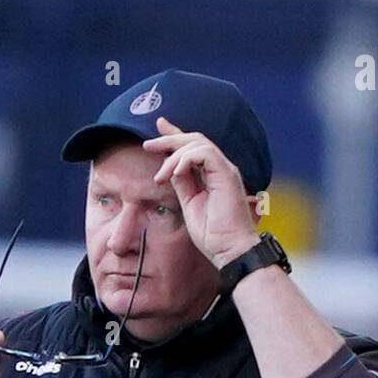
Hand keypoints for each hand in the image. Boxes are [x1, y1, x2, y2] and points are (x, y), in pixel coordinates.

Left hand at [143, 117, 257, 268]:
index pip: (193, 148)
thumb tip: (170, 169)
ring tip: (162, 176)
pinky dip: (186, 159)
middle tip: (148, 145)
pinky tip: (175, 174)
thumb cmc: (213, 234)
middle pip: (194, 140)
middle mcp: (220, 168)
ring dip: (174, 156)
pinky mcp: (227, 174)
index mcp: (212, 175)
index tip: (158, 127)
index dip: (175, 135)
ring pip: (197, 143)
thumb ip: (182, 184)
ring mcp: (225, 170)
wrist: (229, 250)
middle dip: (169, 138)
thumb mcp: (189, 204)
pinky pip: (204, 153)